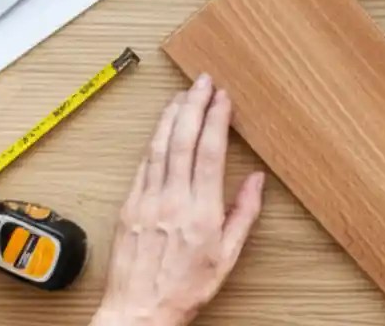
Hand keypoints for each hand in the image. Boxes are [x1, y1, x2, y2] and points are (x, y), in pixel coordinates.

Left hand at [92, 74, 264, 325]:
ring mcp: (147, 201)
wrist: (140, 312)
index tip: (223, 98)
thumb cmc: (185, 289)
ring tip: (182, 95)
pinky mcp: (129, 206)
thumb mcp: (228, 257)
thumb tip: (255, 180)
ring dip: (171, 115)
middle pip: (183, 139)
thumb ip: (243, 214)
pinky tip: (161, 128)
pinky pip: (143, 165)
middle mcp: (172, 200)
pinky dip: (154, 141)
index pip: (209, 151)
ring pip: (159, 146)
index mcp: (201, 212)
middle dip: (194, 105)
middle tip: (202, 81)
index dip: (216, 119)